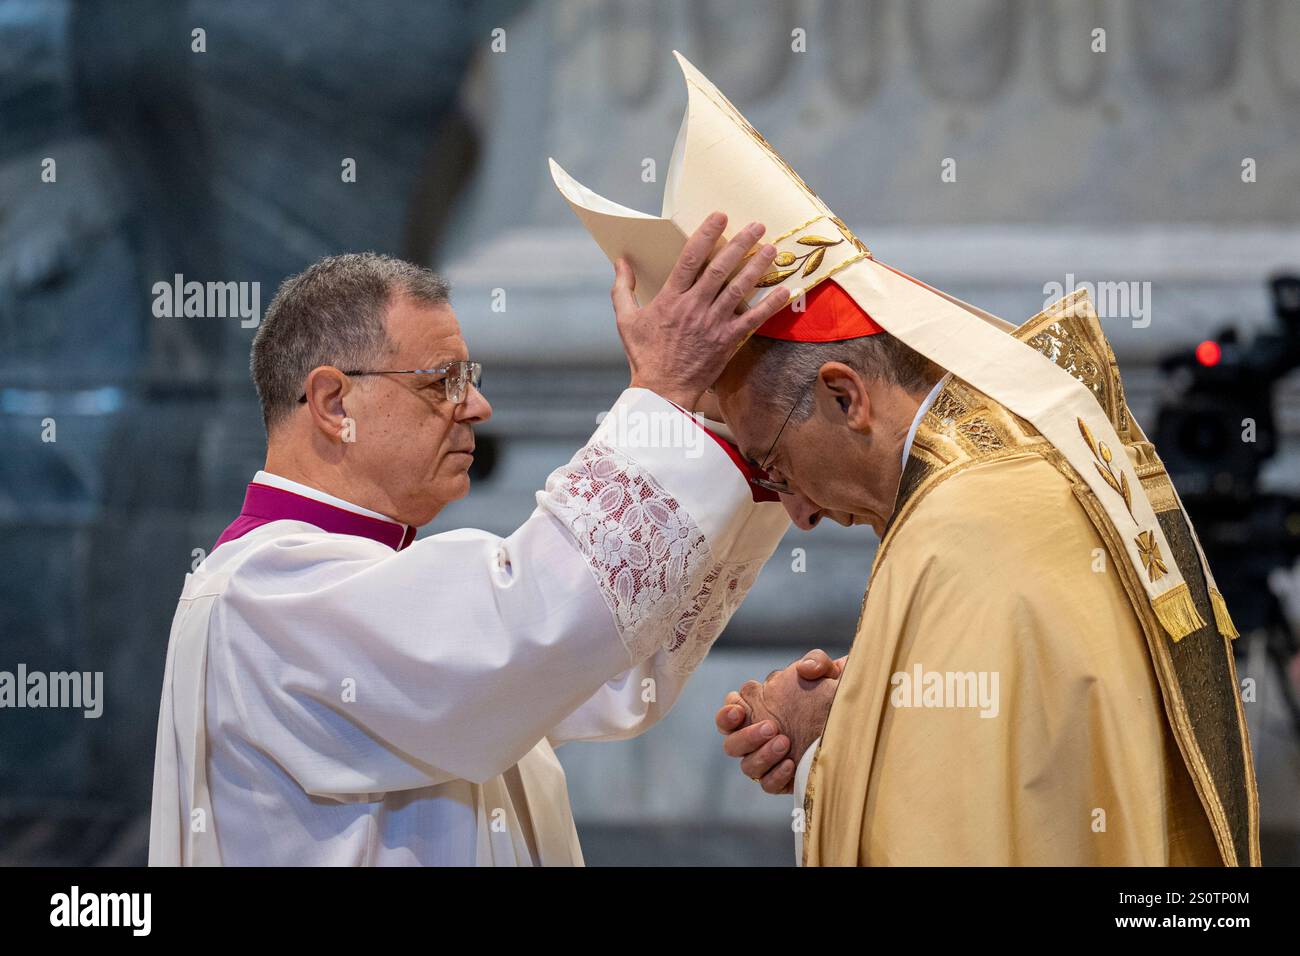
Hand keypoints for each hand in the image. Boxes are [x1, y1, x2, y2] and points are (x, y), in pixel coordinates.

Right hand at [610, 211, 790, 410]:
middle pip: (719, 269)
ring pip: (738, 289)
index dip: (706, 235)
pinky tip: (784, 290)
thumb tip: (620, 261)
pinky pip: (752, 320)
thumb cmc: (644, 355)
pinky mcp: (726, 341)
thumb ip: (623, 289)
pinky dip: (769, 305)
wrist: (662, 390)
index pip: (690, 259)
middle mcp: (693, 308)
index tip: (720, 216)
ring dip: (757, 267)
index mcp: (669, 299)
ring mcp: (712, 324)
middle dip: (740, 244)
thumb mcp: (625, 320)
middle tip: (757, 226)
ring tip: (772, 249)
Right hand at [715, 649, 844, 793]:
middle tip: (771, 727)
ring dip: (762, 755)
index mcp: (755, 711)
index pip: (727, 716)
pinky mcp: (781, 781)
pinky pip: (768, 784)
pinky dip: (776, 775)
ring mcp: (767, 761)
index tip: (740, 711)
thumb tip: (805, 669)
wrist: (852, 723)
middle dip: (747, 736)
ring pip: (748, 767)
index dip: (727, 715)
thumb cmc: (829, 694)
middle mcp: (755, 738)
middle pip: (731, 744)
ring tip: (784, 743)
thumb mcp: (827, 673)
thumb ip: (816, 661)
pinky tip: (791, 763)